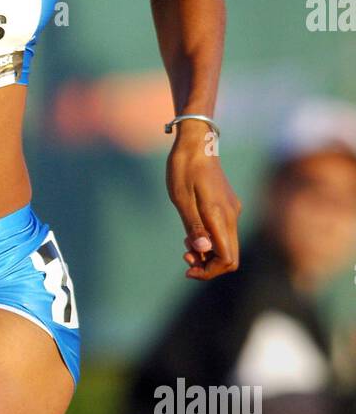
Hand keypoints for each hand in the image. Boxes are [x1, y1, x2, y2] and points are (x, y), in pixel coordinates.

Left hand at [165, 123, 241, 278]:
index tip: (188, 268)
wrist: (196, 142)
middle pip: (231, 257)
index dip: (209, 271)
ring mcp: (232, 210)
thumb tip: (203, 251)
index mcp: (220, 216)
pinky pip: (224, 233)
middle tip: (184, 257)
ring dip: (207, 252)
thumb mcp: (181, 198)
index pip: (227, 258)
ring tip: (185, 243)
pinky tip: (193, 232)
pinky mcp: (227, 206)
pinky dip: (209, 240)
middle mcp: (231, 216)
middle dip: (208, 265)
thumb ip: (194, 226)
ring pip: (227, 245)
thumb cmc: (184, 168)